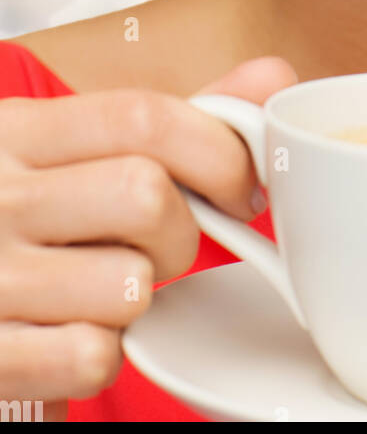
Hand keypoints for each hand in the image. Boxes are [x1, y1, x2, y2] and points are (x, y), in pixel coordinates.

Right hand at [0, 55, 297, 420]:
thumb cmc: (34, 221)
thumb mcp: (82, 154)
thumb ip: (177, 119)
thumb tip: (273, 77)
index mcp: (18, 130)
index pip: (144, 117)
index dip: (217, 153)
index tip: (242, 190)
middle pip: (146, 195)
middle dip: (179, 233)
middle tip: (159, 249)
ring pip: (127, 284)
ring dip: (137, 300)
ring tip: (103, 290)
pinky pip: (91, 356)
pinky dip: (100, 356)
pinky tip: (71, 334)